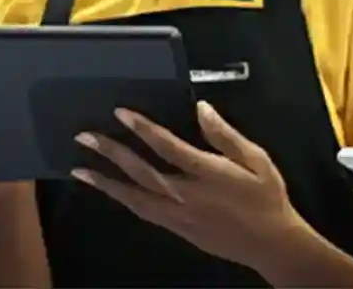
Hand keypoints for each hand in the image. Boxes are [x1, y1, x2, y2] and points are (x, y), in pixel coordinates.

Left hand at [70, 100, 301, 267]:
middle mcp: (186, 195)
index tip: (120, 113)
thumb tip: (202, 108)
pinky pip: (143, 212)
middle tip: (84, 136)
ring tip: (80, 168)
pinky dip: (122, 199)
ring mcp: (178, 215)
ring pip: (134, 196)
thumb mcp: (256, 160)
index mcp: (207, 173)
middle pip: (141, 171)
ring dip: (106, 181)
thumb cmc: (266, 197)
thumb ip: (225, 135)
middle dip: (111, 152)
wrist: (272, 245)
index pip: (167, 147)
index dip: (142, 129)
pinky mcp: (176, 229)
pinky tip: (109, 190)